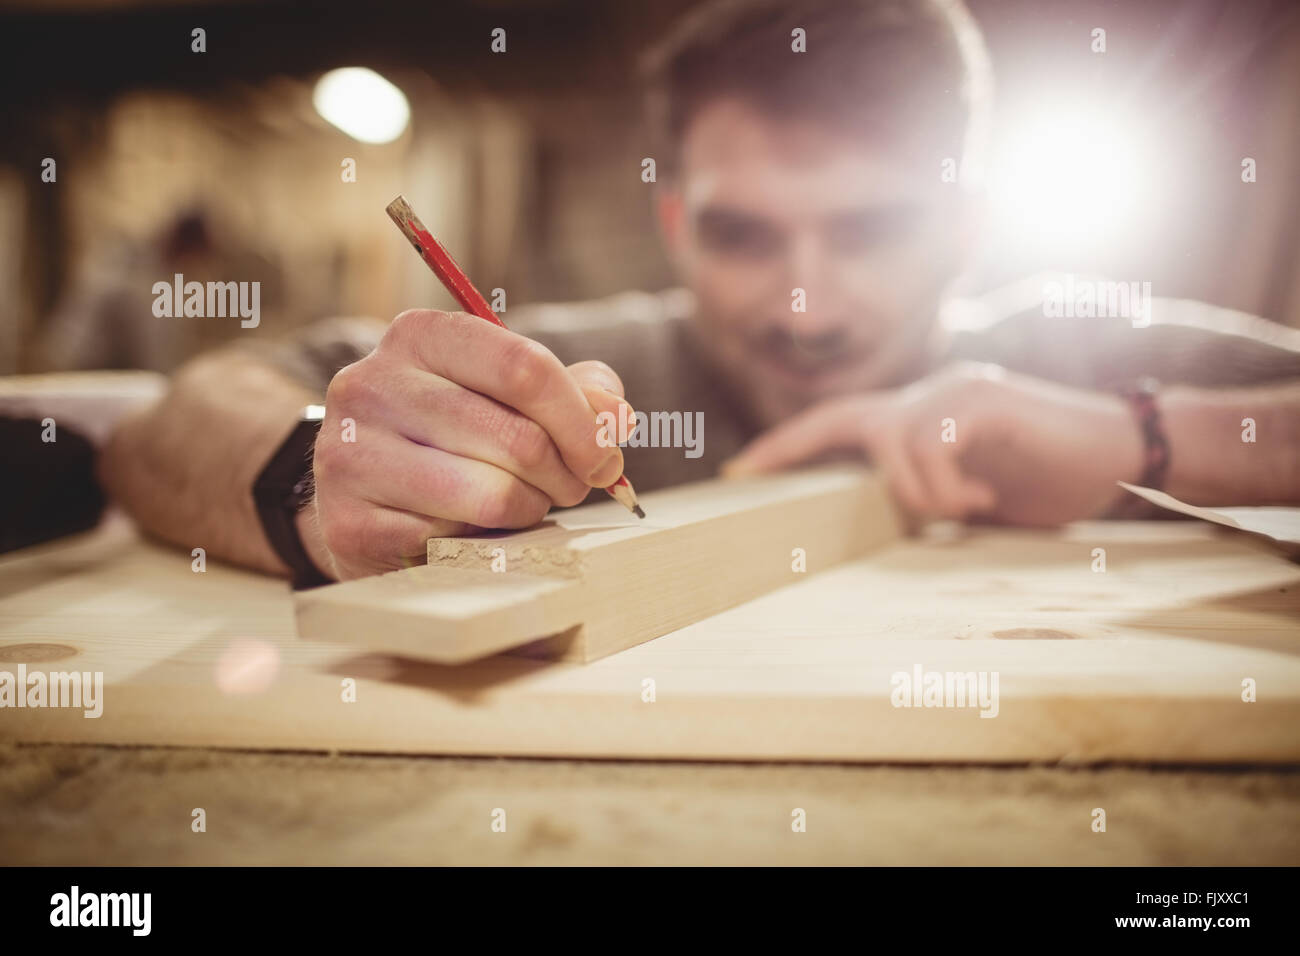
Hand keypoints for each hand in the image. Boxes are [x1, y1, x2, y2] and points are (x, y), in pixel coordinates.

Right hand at [302, 309, 634, 578]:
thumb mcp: (507, 396)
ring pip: (492, 494)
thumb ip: (574, 392)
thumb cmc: (451, 437)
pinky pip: (456, 540)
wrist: (359, 495)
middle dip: (564, 474)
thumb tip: (616, 416)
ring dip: (529, 509)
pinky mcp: (350, 522)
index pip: (525, 367)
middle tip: (569, 487)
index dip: (581, 421)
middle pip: (517, 437)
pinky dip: (482, 542)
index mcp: (419, 336)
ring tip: (523, 504)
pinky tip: (471, 530)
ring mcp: (351, 454)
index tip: (605, 456)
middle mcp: (372, 385)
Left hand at [722, 362, 1143, 525]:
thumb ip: (927, 500)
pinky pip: (930, 443)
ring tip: (966, 510)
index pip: (841, 426)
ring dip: (919, 495)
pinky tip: (982, 497)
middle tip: (740, 475)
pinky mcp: (982, 396)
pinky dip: (945, 483)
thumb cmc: (1050, 479)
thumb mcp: (975, 497)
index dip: (790, 447)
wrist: (1123, 453)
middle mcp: (928, 395)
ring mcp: (954, 390)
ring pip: (893, 444)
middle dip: (788, 446)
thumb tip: (882, 526)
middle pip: (842, 415)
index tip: (740, 474)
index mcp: (922, 418)